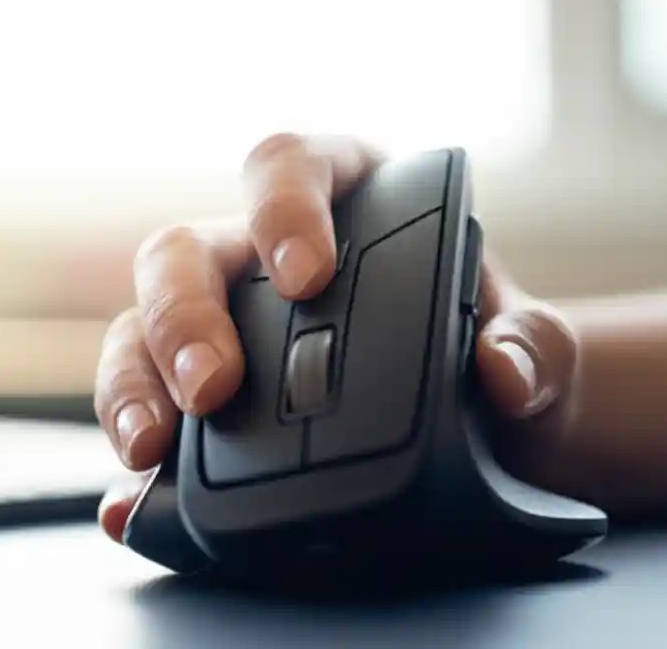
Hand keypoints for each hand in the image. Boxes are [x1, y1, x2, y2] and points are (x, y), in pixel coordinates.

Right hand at [92, 133, 578, 542]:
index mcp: (342, 204)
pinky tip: (134, 502)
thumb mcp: (530, 345)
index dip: (282, 205)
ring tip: (153, 447)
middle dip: (186, 314)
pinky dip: (135, 464)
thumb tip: (505, 373)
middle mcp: (261, 258)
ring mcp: (221, 327)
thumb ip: (531, 347)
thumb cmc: (492, 354)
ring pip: (142, 328)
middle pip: (186, 251)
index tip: (304, 271)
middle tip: (217, 383)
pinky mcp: (198, 403)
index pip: (288, 164)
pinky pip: (145, 416)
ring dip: (136, 383)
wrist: (486, 436)